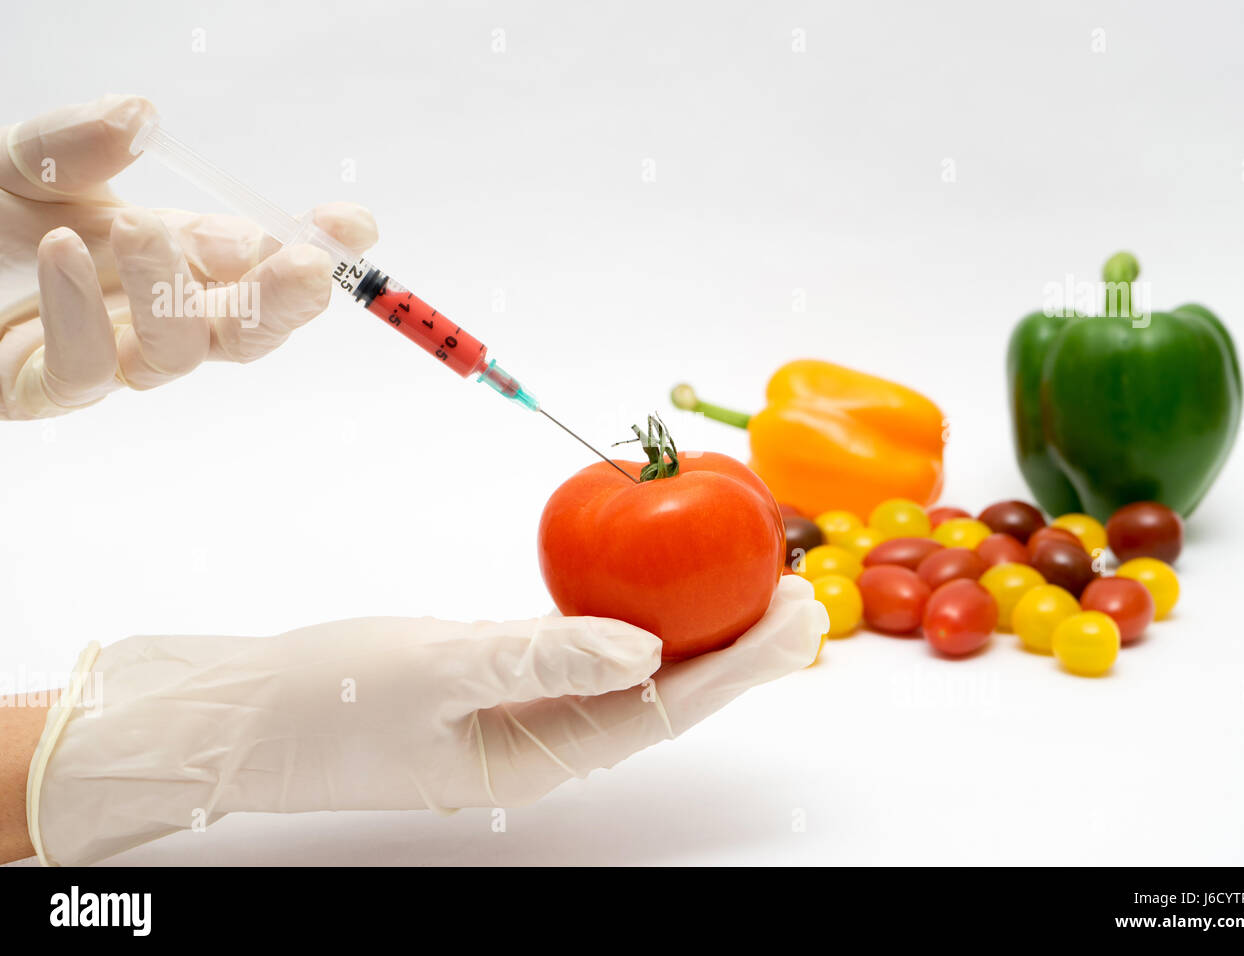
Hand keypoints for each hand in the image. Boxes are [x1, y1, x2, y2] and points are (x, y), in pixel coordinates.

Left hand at [0, 94, 377, 419]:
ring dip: (178, 300)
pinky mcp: (42, 390)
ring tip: (144, 234)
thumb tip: (144, 118)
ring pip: (179, 356)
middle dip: (285, 300)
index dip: (316, 247)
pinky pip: (84, 374)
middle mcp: (151, 312)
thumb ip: (78, 141)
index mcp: (171, 257)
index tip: (351, 224)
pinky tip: (70, 255)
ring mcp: (103, 355)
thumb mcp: (24, 158)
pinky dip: (84, 317)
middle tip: (304, 266)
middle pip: (246, 329)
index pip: (263, 262)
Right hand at [27, 576, 826, 864]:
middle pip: (668, 693)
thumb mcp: (433, 670)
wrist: (248, 716)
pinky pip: (589, 650)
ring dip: (698, 632)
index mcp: (544, 755)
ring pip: (636, 670)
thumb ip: (539, 655)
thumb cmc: (326, 705)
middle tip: (806, 599)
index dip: (740, 667)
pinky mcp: (506, 678)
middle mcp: (550, 739)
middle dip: (741, 651)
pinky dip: (635, 617)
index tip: (797, 623)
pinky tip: (663, 591)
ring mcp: (529, 711)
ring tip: (757, 592)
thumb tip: (645, 646)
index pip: (666, 709)